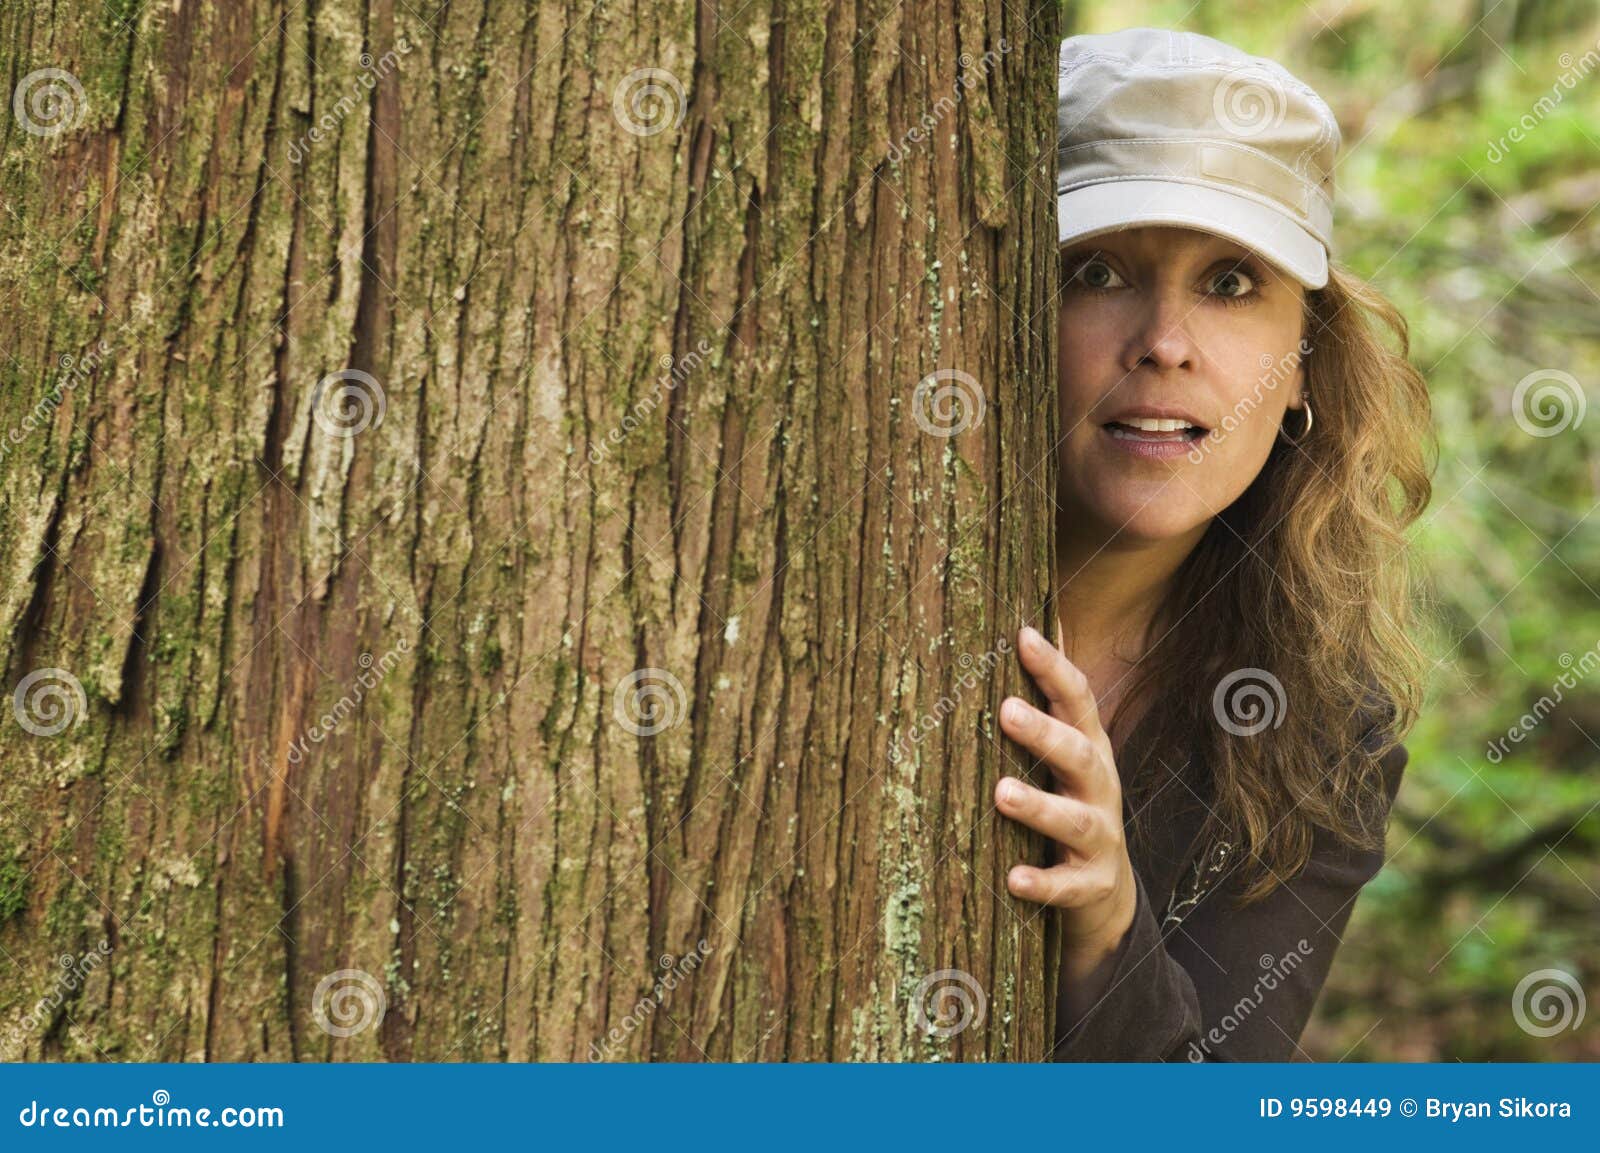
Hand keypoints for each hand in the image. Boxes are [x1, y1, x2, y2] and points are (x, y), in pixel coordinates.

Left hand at [995, 624, 1135, 952]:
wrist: (1105, 896)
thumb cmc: (1070, 806)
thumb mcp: (1065, 754)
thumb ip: (1051, 703)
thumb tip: (1032, 624)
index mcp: (1089, 749)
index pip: (1079, 701)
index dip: (1054, 668)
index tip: (1021, 636)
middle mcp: (1100, 788)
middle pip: (1079, 755)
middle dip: (1045, 732)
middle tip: (1005, 709)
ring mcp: (1099, 839)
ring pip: (1074, 820)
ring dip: (1039, 806)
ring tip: (1001, 794)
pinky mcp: (1091, 886)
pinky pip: (1068, 886)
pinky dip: (1043, 882)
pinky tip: (1013, 878)